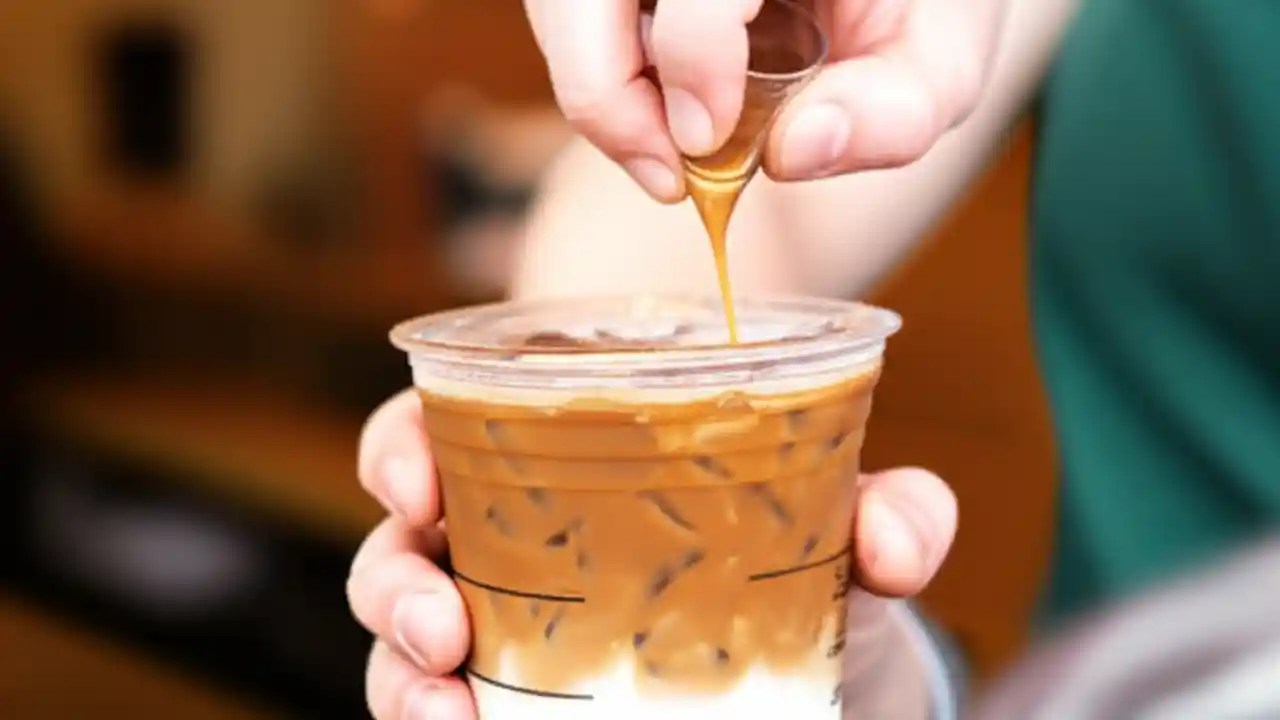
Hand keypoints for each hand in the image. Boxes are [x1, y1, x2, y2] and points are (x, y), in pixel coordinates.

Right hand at [348, 389, 957, 718]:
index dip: (398, 449)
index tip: (417, 481)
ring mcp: (500, 626)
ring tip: (450, 718)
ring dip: (403, 687)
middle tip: (442, 630)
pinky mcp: (522, 696)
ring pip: (405, 649)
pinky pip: (456, 711)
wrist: (799, 629)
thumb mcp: (828, 515)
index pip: (429, 434)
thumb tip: (896, 539)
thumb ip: (885, 510)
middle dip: (393, 590)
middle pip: (397, 549)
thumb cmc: (780, 537)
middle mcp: (496, 540)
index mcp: (537, 458)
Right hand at [523, 0, 1005, 200]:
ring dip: (596, 92)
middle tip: (666, 178)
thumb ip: (895, 112)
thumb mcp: (940, 59)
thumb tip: (791, 154)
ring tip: (665, 155)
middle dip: (605, 97)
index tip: (708, 145)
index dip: (692, 57)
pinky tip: (661, 112)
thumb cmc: (914, 9)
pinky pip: (568, 17)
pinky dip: (599, 77)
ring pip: (561, 7)